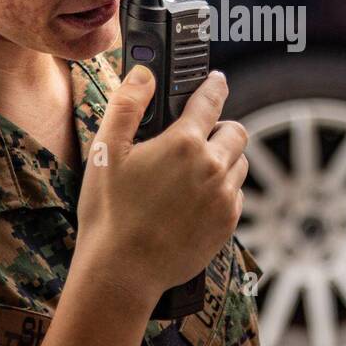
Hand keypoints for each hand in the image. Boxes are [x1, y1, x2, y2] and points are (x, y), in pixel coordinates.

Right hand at [74, 66, 248, 304]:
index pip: (210, 101)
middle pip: (236, 132)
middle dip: (221, 127)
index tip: (216, 81)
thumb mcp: (106, 151)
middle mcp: (212, 168)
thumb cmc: (109, 212)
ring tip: (195, 171)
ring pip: (239, 164)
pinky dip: (223, 191)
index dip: (213, 86)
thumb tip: (144, 73)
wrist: (122, 272)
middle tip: (199, 135)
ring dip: (225, 160)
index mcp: (184, 144)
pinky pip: (236, 196)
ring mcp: (224, 198)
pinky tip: (196, 200)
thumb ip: (127, 104)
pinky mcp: (227, 225)